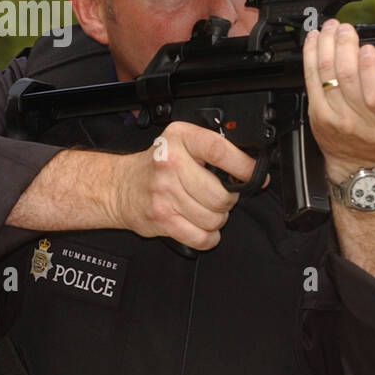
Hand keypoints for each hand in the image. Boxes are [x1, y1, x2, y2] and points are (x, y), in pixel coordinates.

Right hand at [109, 121, 257, 249]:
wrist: (119, 186)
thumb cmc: (156, 165)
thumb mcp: (181, 142)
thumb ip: (212, 148)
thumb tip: (251, 166)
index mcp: (180, 137)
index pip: (219, 150)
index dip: (243, 166)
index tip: (255, 175)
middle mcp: (170, 162)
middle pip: (221, 194)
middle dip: (228, 200)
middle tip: (220, 196)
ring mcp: (164, 193)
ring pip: (214, 218)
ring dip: (216, 219)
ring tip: (205, 210)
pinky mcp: (161, 219)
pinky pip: (200, 237)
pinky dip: (207, 237)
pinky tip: (201, 227)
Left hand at [304, 7, 374, 181]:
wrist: (362, 162)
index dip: (369, 67)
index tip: (368, 47)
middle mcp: (363, 123)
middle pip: (347, 78)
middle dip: (344, 45)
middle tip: (346, 29)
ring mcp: (337, 120)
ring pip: (326, 75)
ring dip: (326, 45)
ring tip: (331, 28)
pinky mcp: (317, 115)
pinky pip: (311, 80)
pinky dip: (311, 55)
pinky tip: (314, 40)